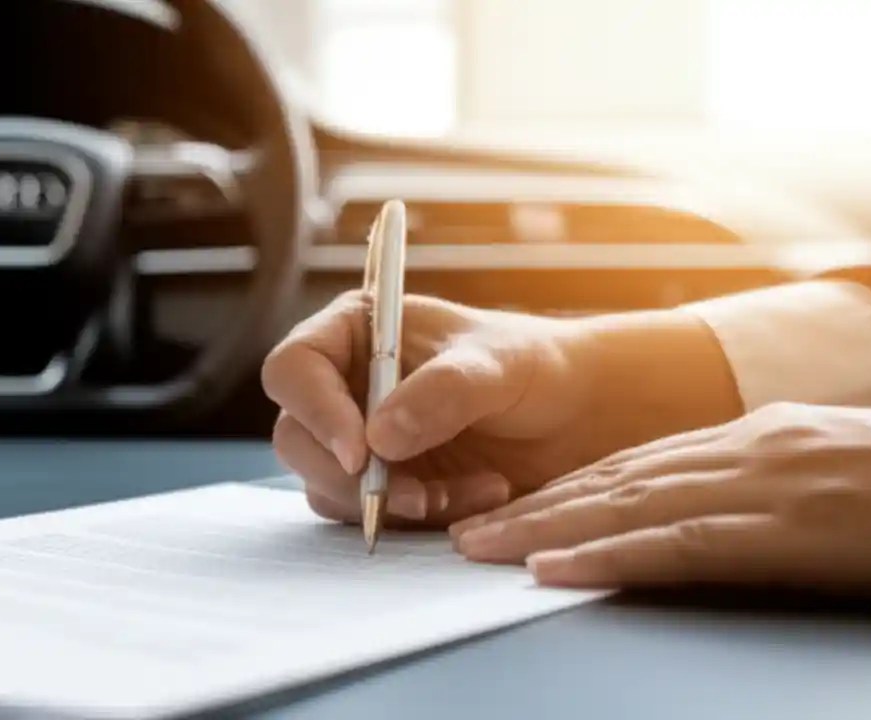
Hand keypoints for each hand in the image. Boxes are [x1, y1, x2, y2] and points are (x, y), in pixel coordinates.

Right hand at [261, 291, 740, 527]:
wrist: (576, 418)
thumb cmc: (535, 368)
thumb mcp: (497, 367)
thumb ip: (442, 393)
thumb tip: (377, 438)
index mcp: (355, 333)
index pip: (294, 368)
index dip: (314, 410)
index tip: (359, 452)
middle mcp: (343, 386)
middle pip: (297, 437)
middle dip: (349, 475)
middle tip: (413, 496)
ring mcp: (358, 440)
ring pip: (329, 486)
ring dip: (393, 501)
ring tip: (472, 488)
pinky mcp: (382, 486)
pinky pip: (373, 515)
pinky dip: (421, 517)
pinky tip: (478, 495)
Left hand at [452, 402, 870, 596]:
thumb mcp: (828, 466)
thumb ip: (760, 477)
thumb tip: (703, 503)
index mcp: (752, 437)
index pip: (636, 462)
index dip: (566, 488)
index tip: (513, 507)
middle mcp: (742, 451)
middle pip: (613, 479)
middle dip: (533, 507)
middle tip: (467, 532)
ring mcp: (761, 486)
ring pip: (627, 505)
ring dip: (545, 530)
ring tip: (482, 549)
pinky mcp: (786, 530)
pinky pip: (679, 544)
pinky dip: (610, 556)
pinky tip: (558, 569)